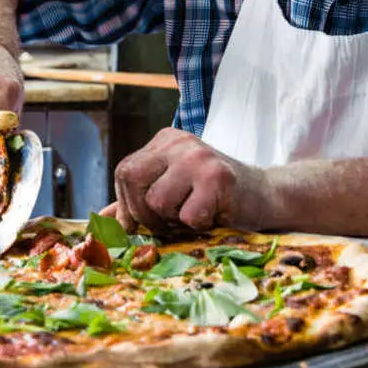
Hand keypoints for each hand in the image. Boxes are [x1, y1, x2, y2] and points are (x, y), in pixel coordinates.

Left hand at [102, 128, 274, 233]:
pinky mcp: (218, 177)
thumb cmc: (216, 197)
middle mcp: (179, 142)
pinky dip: (199, 226)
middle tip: (171, 221)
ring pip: (157, 201)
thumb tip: (100, 219)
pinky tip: (214, 216)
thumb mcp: (173, 190)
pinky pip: (189, 215)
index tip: (146, 221)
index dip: (129, 204)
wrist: (266, 195)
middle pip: (132, 181)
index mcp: (164, 141)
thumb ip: (137, 201)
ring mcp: (198, 156)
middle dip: (145, 213)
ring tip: (195, 214)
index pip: (125, 172)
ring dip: (175, 221)